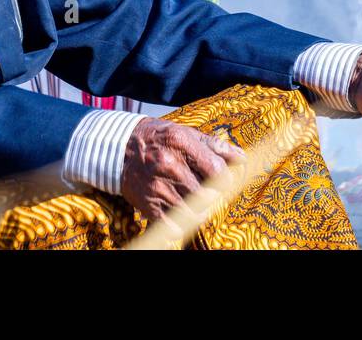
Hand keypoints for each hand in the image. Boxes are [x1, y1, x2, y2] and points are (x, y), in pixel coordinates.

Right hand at [121, 118, 244, 223]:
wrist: (120, 150)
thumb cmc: (159, 139)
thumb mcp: (186, 133)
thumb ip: (215, 146)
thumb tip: (241, 158)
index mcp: (181, 143)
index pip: (217, 171)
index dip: (224, 178)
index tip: (220, 178)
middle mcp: (169, 165)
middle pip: (208, 194)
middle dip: (213, 195)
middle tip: (208, 190)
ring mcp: (158, 187)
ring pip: (194, 212)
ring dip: (201, 211)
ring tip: (197, 201)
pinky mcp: (149, 205)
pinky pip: (175, 227)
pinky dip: (183, 224)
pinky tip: (183, 211)